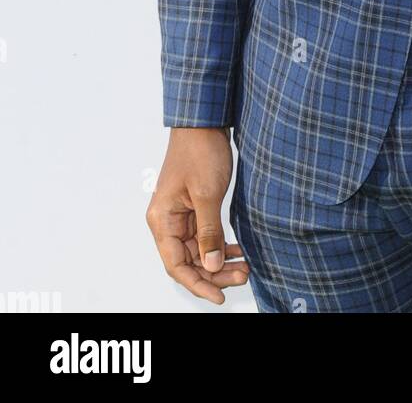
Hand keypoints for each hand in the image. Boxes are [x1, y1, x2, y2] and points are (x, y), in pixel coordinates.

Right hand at [146, 126, 249, 303]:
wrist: (204, 122)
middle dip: (213, 273)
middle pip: (188, 261)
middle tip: (241, 277)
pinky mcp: (193, 207)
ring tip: (244, 266)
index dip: (198, 284)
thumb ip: (209, 232)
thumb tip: (211, 266)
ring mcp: (180, 215)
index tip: (220, 295)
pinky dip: (219, 245)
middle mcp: (167, 221)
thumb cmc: (199, 151)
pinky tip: (237, 250)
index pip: (176, 265)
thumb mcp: (207, 194)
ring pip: (198, 250)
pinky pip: (204, 235)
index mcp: (162, 220)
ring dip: (219, 261)